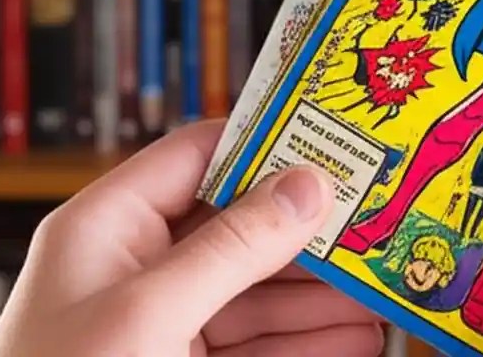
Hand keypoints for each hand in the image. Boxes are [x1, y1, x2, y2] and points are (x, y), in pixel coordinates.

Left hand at [0, 121, 384, 356]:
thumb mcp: (148, 314)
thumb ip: (230, 248)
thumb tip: (304, 187)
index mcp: (106, 229)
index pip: (197, 157)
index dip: (267, 145)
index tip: (336, 145)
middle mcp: (136, 269)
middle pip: (242, 228)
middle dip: (310, 237)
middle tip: (374, 232)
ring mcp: (163, 324)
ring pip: (259, 293)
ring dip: (320, 297)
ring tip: (377, 299)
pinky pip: (258, 343)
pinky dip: (306, 343)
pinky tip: (350, 341)